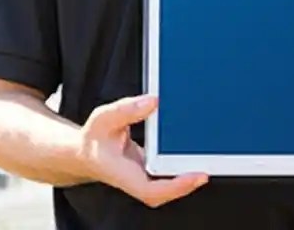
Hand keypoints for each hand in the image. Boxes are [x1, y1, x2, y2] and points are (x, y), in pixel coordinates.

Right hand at [76, 94, 207, 207]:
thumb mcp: (103, 117)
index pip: (150, 189)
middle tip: (206, 168)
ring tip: (207, 160)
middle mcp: (135, 180)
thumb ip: (126, 109)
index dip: (175, 186)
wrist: (86, 152)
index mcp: (121, 172)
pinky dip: (181, 169)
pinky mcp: (150, 173)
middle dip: (187, 183)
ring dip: (187, 177)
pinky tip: (194, 155)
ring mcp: (144, 179)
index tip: (196, 175)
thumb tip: (153, 102)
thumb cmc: (94, 138)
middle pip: (164, 192)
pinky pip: (167, 177)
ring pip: (168, 187)